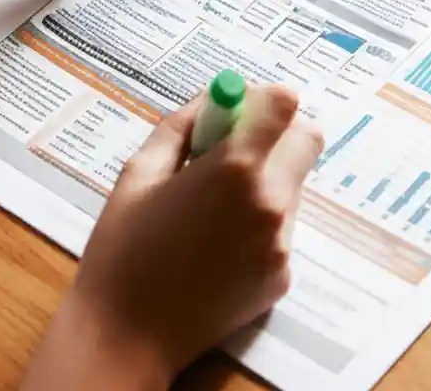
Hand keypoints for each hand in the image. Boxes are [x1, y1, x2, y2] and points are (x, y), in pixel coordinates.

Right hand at [23, 86, 323, 389]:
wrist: (127, 334)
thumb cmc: (122, 250)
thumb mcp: (139, 173)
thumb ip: (181, 125)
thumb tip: (212, 97)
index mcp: (234, 168)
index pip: (286, 103)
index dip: (264, 99)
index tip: (240, 110)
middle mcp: (270, 202)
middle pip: (307, 138)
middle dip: (278, 134)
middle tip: (236, 150)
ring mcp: (281, 242)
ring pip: (293, 185)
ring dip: (266, 180)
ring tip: (211, 210)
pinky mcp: (282, 275)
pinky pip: (282, 229)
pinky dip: (258, 225)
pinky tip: (215, 247)